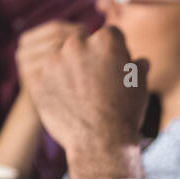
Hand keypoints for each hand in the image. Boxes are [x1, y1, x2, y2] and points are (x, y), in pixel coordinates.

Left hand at [20, 23, 149, 163]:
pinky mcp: (39, 80)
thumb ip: (137, 69)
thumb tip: (141, 62)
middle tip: (95, 80)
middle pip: (80, 40)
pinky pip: (46, 77)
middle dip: (87, 55)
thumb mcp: (139, 88)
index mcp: (106, 41)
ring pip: (59, 56)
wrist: (100, 143)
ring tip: (79, 93)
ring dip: (67, 68)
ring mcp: (54, 62)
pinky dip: (54, 86)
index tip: (115, 68)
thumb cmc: (124, 114)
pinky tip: (66, 102)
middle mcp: (77, 44)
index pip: (109, 35)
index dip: (114, 52)